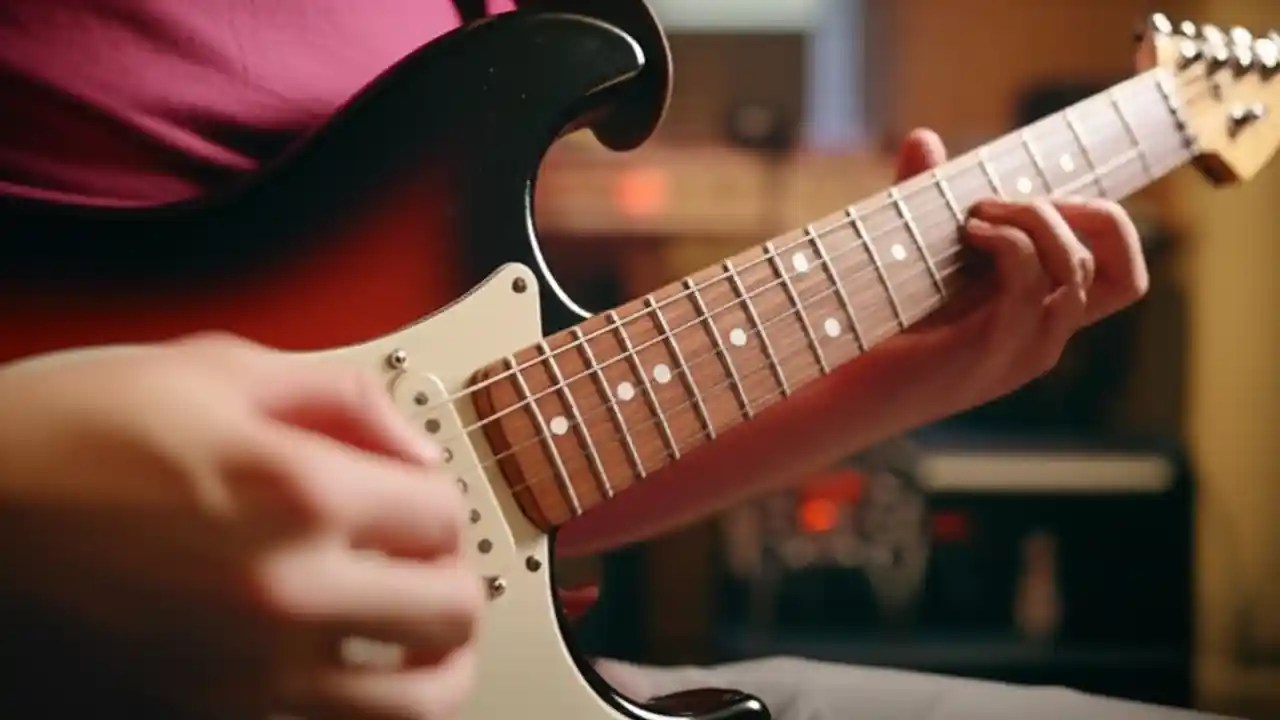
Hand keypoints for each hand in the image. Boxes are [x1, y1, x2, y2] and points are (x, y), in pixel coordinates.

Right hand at [0, 333, 482, 719]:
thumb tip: (411, 445)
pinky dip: (363, 708)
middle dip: (454, 578)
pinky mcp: (212, 718)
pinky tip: (347, 674)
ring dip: (437, 665)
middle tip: (432, 564)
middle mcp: (287, 591)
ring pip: (415, 703)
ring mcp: (251, 671)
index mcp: (297, 491)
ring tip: (428, 643)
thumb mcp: (205, 370)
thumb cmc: (62, 436)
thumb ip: (337, 397)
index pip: (441, 511)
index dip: (439, 497)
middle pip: (450, 610)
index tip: (417, 497)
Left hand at [863, 127, 1149, 422]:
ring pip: (1075, 269)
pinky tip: (970, 232)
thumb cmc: (873, 323)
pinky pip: (1031, 284)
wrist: (838, 387)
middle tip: (1002, 203)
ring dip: (1032, 220)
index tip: (1036, 196)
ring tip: (976, 216)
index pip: (1121, 274)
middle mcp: (1044, 337)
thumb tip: (924, 137)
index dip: (1103, 221)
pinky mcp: (990, 352)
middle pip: (1121, 268)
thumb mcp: (913, 251)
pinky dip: (1009, 242)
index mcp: (1039, 315)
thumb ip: (924, 196)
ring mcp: (1023, 350)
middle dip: (1074, 211)